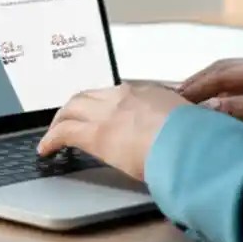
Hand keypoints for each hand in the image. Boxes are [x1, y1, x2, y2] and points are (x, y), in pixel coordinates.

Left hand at [37, 82, 187, 180]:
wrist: (187, 142)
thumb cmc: (196, 137)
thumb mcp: (192, 123)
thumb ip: (183, 126)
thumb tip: (191, 135)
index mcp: (148, 92)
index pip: (118, 93)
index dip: (105, 104)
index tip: (103, 113)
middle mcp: (124, 96)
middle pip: (89, 95)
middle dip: (75, 106)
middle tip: (68, 119)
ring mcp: (107, 112)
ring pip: (72, 108)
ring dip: (61, 120)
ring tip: (53, 133)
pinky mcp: (95, 133)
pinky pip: (63, 132)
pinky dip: (51, 139)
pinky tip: (46, 149)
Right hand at [179, 54, 242, 148]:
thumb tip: (212, 104)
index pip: (222, 73)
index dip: (196, 85)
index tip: (173, 98)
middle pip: (226, 68)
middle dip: (199, 81)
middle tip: (175, 97)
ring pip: (237, 75)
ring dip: (213, 85)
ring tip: (192, 99)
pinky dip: (229, 91)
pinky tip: (223, 102)